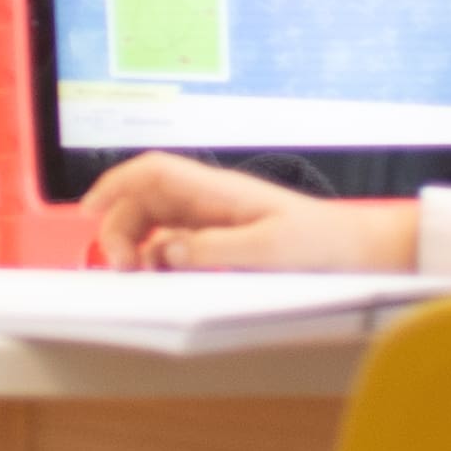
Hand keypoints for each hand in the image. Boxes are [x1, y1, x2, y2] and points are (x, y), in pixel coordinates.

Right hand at [78, 150, 421, 272]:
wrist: (361, 250)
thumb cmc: (323, 243)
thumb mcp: (269, 250)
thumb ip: (213, 250)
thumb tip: (163, 252)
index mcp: (219, 191)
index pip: (152, 172)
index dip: (114, 185)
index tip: (89, 212)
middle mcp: (211, 201)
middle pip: (145, 200)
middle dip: (120, 227)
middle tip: (120, 268)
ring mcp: (216, 220)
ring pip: (156, 222)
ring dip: (135, 244)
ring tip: (135, 275)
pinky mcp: (224, 241)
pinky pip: (177, 244)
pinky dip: (158, 258)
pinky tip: (161, 278)